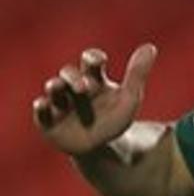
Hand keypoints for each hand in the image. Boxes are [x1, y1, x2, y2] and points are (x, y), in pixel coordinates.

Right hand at [32, 44, 157, 155]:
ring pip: (53, 88)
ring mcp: (59, 103)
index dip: (92, 57)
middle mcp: (74, 88)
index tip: (98, 60)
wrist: (102, 148)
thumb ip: (138, 74)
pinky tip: (43, 105)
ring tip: (58, 88)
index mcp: (94, 79)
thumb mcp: (130, 98)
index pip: (90, 61)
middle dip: (73, 77)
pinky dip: (41, 107)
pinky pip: (40, 111)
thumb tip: (150, 47)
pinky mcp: (48, 120)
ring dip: (54, 86)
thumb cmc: (114, 119)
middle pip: (69, 73)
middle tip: (83, 87)